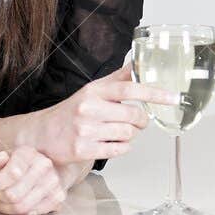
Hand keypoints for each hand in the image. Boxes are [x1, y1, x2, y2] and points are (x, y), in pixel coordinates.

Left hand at [0, 145, 66, 214]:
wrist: (42, 168)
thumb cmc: (20, 165)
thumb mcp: (6, 158)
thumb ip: (0, 160)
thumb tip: (1, 161)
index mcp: (29, 154)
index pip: (12, 173)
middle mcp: (44, 167)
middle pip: (13, 195)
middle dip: (1, 196)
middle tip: (0, 193)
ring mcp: (53, 184)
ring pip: (21, 207)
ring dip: (8, 206)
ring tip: (6, 200)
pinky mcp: (57, 199)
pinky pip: (31, 214)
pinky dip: (20, 213)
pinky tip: (17, 205)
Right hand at [30, 61, 177, 164]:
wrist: (41, 134)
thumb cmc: (71, 111)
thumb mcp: (92, 90)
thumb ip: (117, 79)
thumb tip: (138, 63)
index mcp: (93, 91)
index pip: (129, 88)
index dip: (154, 93)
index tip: (173, 97)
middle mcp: (89, 109)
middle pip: (134, 115)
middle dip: (141, 121)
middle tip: (137, 121)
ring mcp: (85, 130)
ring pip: (128, 134)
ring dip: (129, 135)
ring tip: (117, 132)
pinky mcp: (83, 150)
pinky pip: (118, 150)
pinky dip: (121, 147)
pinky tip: (111, 143)